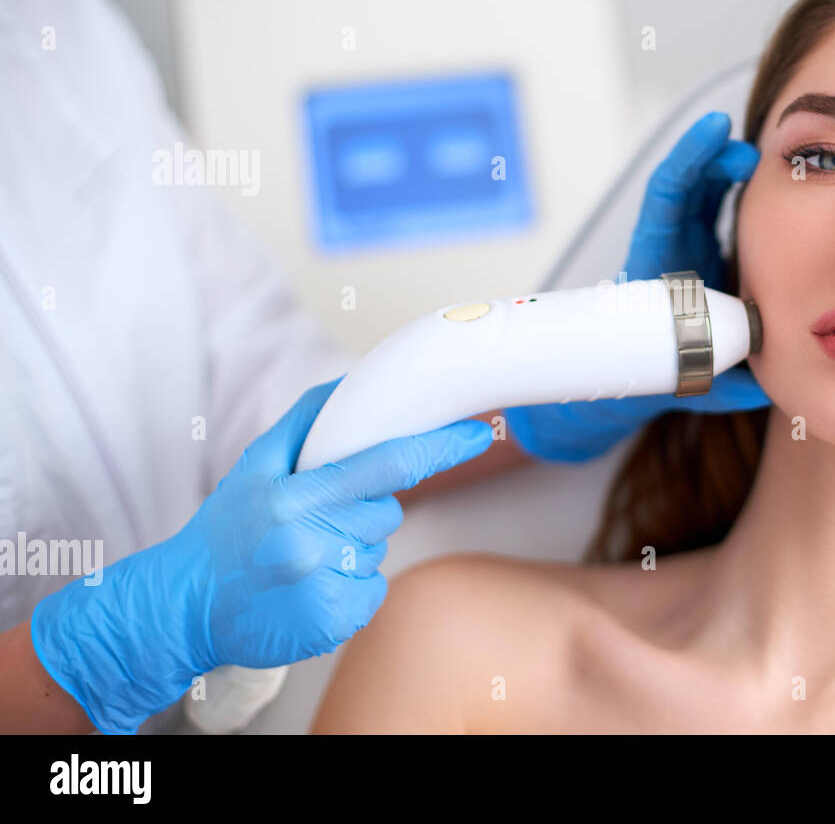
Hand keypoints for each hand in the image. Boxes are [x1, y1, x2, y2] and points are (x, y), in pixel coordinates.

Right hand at [29, 379, 494, 733]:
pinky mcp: (334, 622)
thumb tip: (354, 384)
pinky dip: (350, 585)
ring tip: (300, 557)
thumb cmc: (226, 530)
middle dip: (362, 510)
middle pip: (385, 511)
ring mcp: (325, 586)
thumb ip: (305, 423)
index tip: (480, 432)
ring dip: (351, 548)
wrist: (183, 607)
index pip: (386, 464)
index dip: (440, 447)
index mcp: (295, 497)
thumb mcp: (254, 465)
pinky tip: (308, 587)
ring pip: (378, 549)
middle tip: (310, 523)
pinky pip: (373, 588)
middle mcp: (312, 542)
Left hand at [505, 112, 769, 462]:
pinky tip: (785, 191)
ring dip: (741, 172)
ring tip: (775, 164)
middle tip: (755, 156)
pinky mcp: (709, 254)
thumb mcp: (681, 379)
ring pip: (712, 192)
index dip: (693, 156)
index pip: (667, 191)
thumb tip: (763, 380)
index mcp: (656, 259)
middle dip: (722, 158)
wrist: (629, 382)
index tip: (717, 129)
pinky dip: (752, 196)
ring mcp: (689, 245)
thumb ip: (720, 379)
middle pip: (692, 181)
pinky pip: (728, 214)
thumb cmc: (650, 374)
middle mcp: (671, 244)